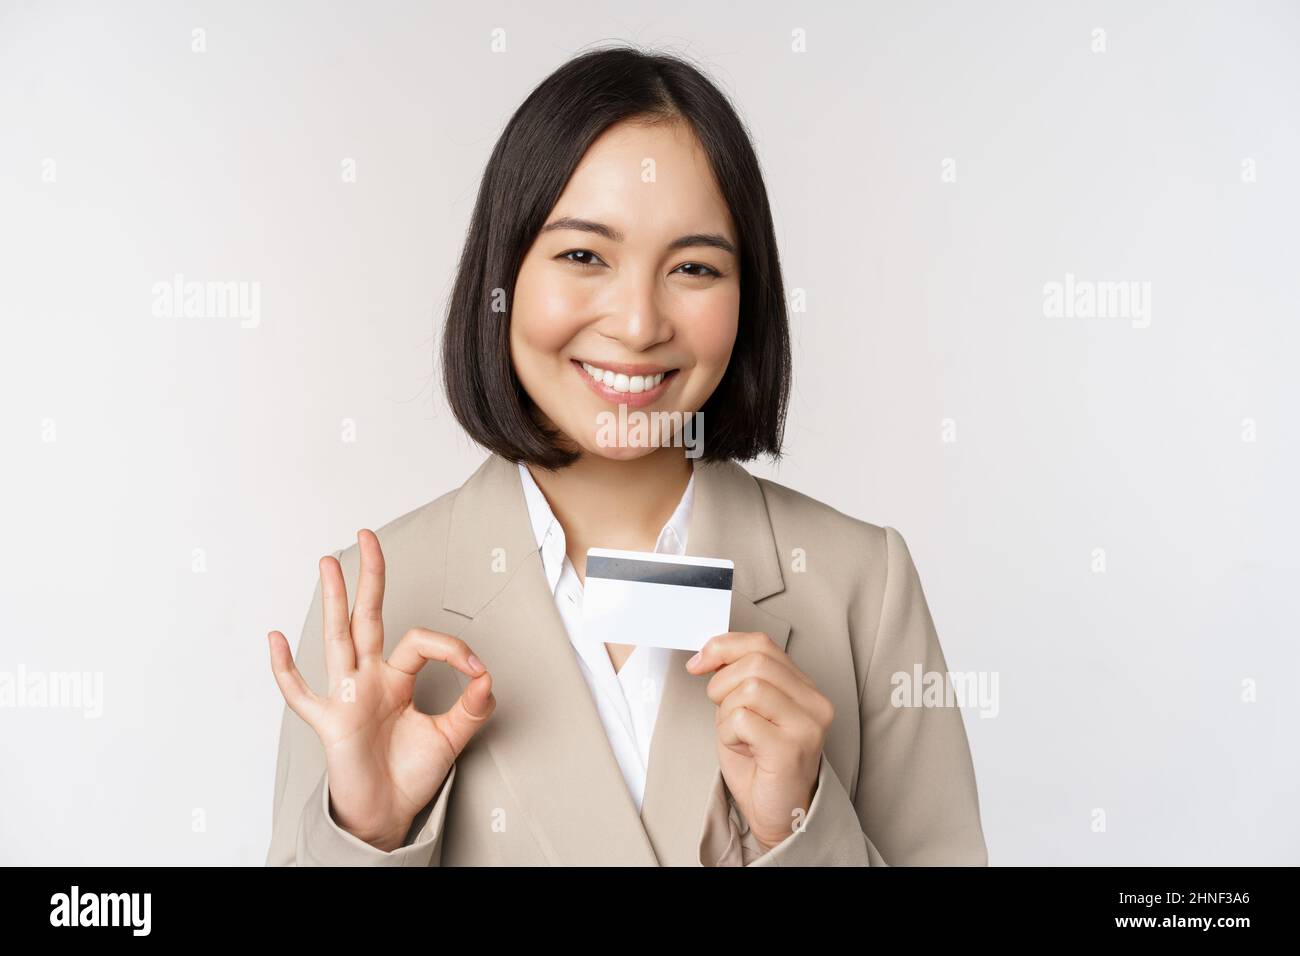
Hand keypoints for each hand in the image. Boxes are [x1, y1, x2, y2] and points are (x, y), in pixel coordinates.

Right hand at [268, 529, 495, 850]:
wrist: (388, 814)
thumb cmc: (411, 773)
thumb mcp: (452, 737)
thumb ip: (472, 707)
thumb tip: (487, 676)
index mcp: (396, 678)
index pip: (421, 641)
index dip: (452, 648)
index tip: (477, 669)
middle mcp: (368, 679)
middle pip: (368, 618)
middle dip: (370, 578)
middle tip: (366, 537)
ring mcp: (345, 696)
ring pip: (338, 639)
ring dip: (334, 601)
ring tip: (329, 563)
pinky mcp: (329, 723)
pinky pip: (301, 694)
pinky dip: (285, 669)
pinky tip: (275, 639)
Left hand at [686, 631, 831, 850]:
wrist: (778, 814)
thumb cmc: (761, 764)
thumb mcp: (747, 710)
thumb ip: (739, 678)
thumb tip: (710, 654)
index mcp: (804, 687)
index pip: (762, 644)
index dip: (723, 646)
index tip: (699, 663)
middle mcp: (814, 701)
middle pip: (754, 662)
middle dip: (722, 683)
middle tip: (721, 709)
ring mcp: (806, 724)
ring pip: (748, 688)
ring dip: (726, 711)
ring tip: (736, 734)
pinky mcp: (791, 748)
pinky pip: (742, 719)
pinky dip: (729, 733)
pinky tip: (741, 748)